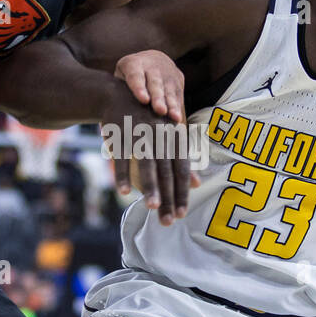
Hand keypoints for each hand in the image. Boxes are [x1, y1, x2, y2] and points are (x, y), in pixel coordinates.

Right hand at [111, 51, 199, 203]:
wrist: (118, 94)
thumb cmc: (147, 121)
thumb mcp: (168, 136)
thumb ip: (181, 161)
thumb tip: (197, 185)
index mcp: (174, 137)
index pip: (181, 169)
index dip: (182, 192)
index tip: (182, 214)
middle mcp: (160, 135)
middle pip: (166, 171)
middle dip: (167, 197)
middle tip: (167, 221)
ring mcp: (140, 133)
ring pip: (147, 163)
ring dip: (149, 185)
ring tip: (152, 207)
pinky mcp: (120, 133)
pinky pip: (122, 157)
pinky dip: (123, 174)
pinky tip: (124, 191)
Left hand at [115, 50, 186, 123]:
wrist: (153, 59)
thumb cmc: (128, 78)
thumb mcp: (120, 79)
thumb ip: (115, 97)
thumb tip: (103, 128)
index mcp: (132, 64)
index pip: (136, 76)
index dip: (139, 87)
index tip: (143, 100)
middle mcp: (152, 66)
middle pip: (155, 83)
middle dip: (158, 97)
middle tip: (159, 110)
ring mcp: (167, 72)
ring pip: (169, 89)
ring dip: (172, 104)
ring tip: (174, 117)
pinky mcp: (178, 79)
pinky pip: (178, 94)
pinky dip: (178, 107)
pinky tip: (178, 119)